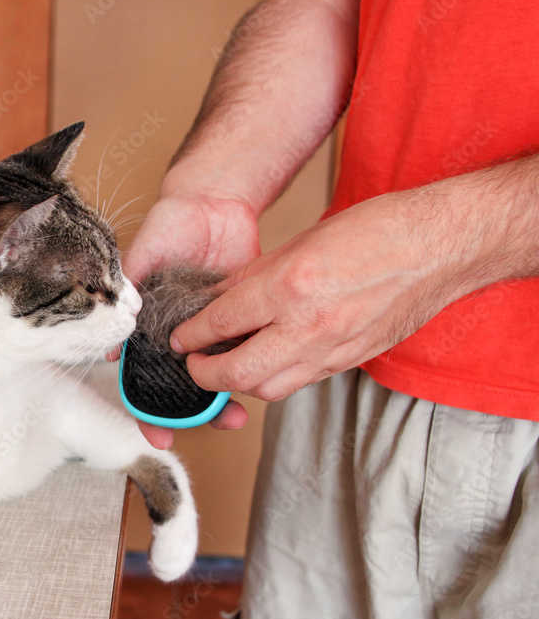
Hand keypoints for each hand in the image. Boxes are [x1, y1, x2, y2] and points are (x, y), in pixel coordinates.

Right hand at [120, 190, 260, 447]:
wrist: (214, 199)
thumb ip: (126, 301)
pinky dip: (248, 367)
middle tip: (210, 426)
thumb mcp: (139, 262)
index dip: (149, 411)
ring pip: (215, 377)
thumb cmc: (168, 225)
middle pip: (184, 388)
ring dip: (224, 399)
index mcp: (148, 328)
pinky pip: (242, 351)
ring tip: (237, 414)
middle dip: (195, 415)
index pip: (144, 380)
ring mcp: (210, 330)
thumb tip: (111, 350)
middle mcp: (178, 335)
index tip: (159, 435)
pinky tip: (256, 382)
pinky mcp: (239, 318)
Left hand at [170, 191, 466, 401]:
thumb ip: (254, 277)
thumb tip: (217, 300)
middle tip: (193, 364)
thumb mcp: (300, 242)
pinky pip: (302, 380)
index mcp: (290, 285)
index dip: (191, 335)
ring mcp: (333, 348)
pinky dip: (278, 376)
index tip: (179, 338)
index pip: (221, 323)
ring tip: (229, 365)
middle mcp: (309, 324)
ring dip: (241, 381)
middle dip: (204, 374)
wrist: (440, 246)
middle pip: (238, 372)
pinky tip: (270, 361)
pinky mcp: (352, 360)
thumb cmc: (376, 231)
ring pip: (269, 387)